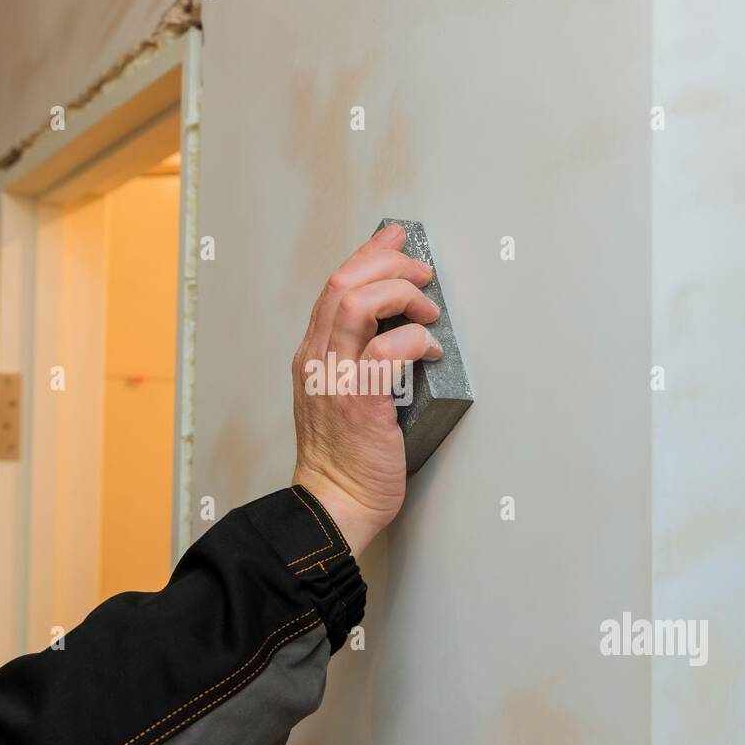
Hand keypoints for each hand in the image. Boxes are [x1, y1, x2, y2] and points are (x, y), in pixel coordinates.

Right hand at [291, 223, 443, 555]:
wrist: (333, 505)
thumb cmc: (344, 459)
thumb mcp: (338, 396)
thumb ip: (356, 360)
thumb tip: (399, 326)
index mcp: (313, 355)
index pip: (335, 286)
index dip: (369, 254)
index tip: (396, 239)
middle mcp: (318, 360)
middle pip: (344, 282)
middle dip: (390, 263)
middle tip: (422, 274)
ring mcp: (336, 380)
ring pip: (359, 304)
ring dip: (402, 295)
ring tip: (427, 311)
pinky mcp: (360, 403)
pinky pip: (388, 352)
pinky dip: (416, 341)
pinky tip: (432, 352)